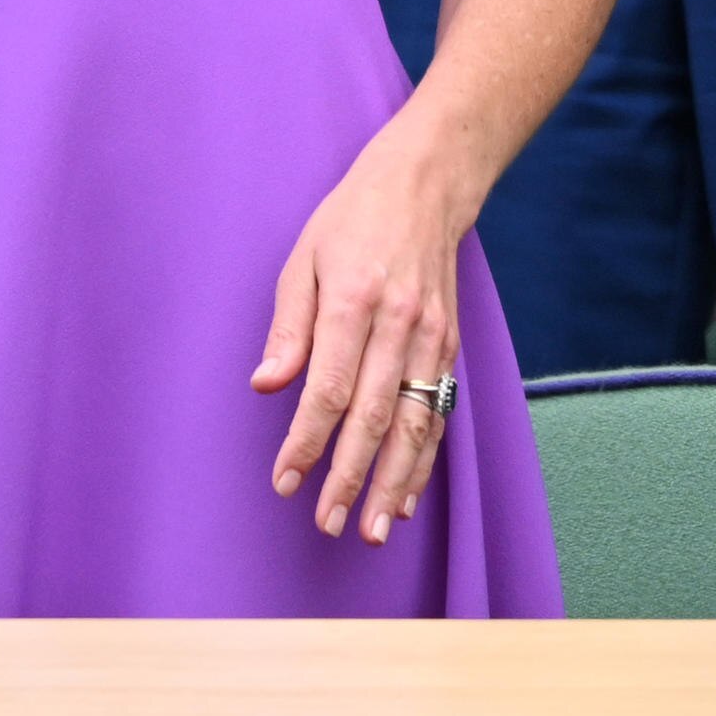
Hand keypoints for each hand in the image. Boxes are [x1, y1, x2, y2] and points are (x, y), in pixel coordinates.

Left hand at [254, 117, 471, 541]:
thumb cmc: (351, 221)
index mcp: (353, 299)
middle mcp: (399, 324)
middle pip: (374, 416)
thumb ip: (287, 327)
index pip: (330, 388)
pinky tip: (404, 496)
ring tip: (370, 529)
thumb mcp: (301, 258)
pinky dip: (423, 460)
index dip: (307, 440)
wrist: (425, 186)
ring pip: (414, 424)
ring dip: (393, 483)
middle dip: (349, 476)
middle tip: (327, 523)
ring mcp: (432, 338)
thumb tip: (265, 385)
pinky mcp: (450, 345)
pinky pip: (438, 413)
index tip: (286, 481)